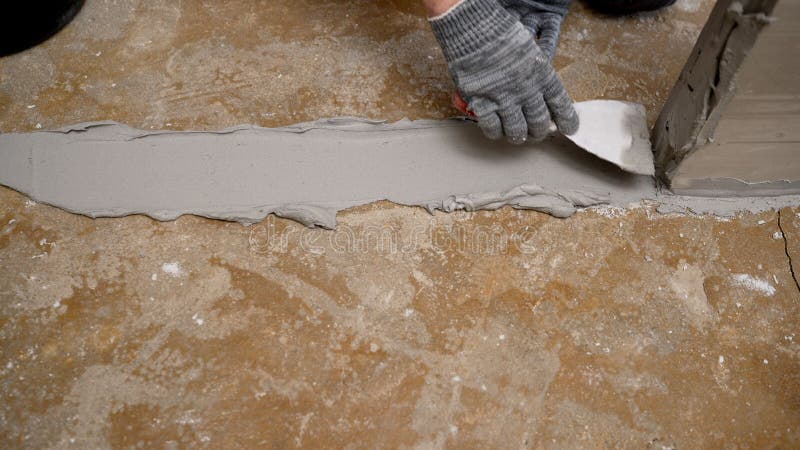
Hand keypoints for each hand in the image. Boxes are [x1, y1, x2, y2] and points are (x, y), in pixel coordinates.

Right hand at [429, 0, 577, 142]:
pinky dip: (495, 132)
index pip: (561, 104)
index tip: (570, 128)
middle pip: (539, 123)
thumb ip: (536, 72)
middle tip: (537, 132)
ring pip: (517, 132)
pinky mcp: (482, 103)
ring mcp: (504, 99)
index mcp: (542, 74)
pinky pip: (492, 128)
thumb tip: (539, 93)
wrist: (473, 28)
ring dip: (518, 136)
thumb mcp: (529, 49)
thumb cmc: (500, 32)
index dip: (567, 120)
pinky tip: (496, 130)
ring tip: (517, 135)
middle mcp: (526, 90)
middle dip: (540, 131)